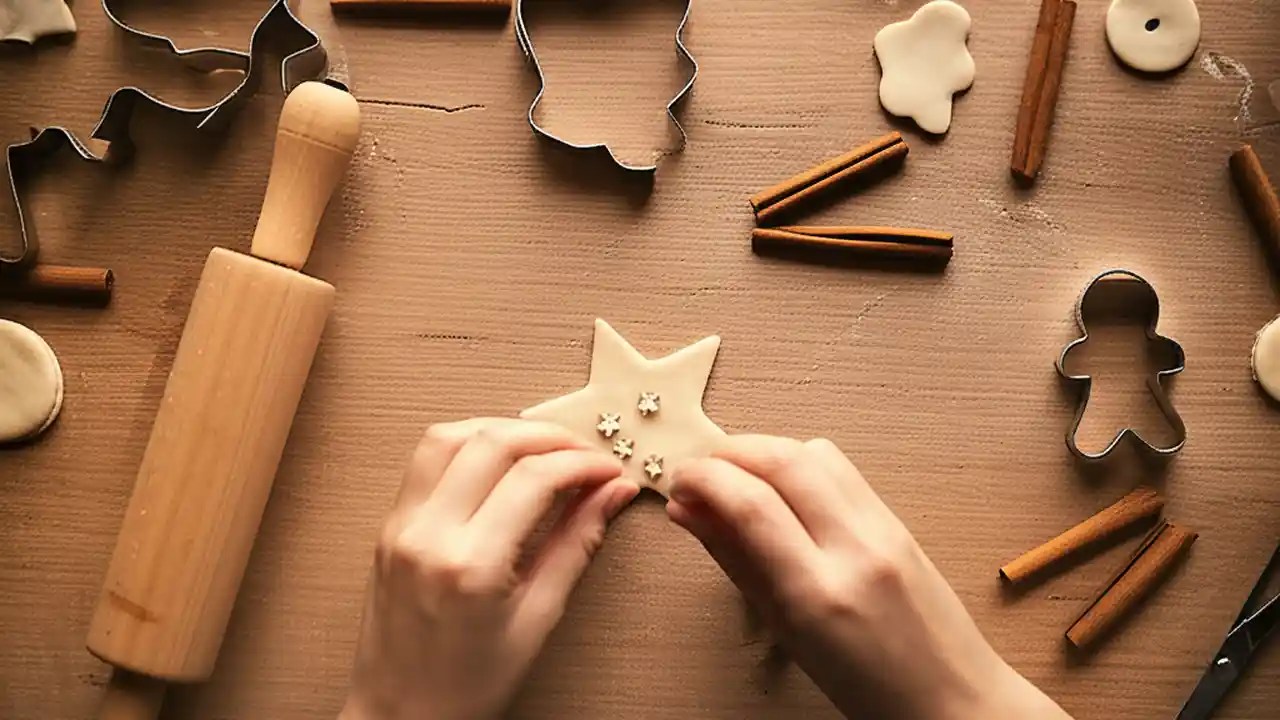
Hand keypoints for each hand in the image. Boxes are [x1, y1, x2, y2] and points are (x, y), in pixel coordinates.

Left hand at [340, 418, 638, 719]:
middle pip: (493, 442)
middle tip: (584, 453)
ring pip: (450, 435)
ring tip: (542, 449)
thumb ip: (576, 546)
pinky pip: (425, 459)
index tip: (607, 471)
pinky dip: (468, 444)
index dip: (581, 463)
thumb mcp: (537, 619)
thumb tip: (609, 496)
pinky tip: (497, 462)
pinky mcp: (390, 526)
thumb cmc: (464, 687)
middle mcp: (428, 535)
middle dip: (549, 436)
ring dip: (503, 429)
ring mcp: (401, 527)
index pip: (534, 477)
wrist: (400, 717)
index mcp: (470, 565)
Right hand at [667, 436, 1072, 719]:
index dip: (703, 479)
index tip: (677, 483)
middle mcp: (857, 550)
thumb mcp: (786, 635)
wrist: (954, 700)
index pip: (750, 504)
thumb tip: (688, 513)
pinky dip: (799, 464)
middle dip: (728, 451)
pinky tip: (780, 490)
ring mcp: (885, 529)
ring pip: (815, 451)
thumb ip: (736, 564)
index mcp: (821, 594)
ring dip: (764, 450)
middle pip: (783, 459)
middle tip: (698, 472)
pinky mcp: (900, 519)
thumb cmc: (868, 688)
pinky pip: (842, 470)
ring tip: (735, 478)